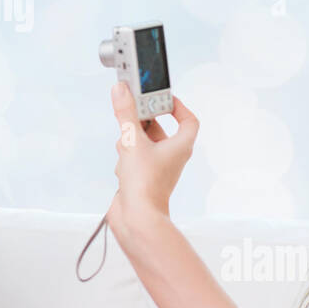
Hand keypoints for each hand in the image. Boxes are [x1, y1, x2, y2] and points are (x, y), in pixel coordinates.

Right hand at [106, 82, 198, 241]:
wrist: (137, 217)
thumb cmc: (144, 184)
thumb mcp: (132, 141)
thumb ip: (126, 113)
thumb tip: (122, 90)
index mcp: (180, 146)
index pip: (188, 120)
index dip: (177, 106)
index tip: (160, 98)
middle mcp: (171, 156)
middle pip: (160, 128)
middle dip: (143, 120)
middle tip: (132, 110)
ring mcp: (157, 168)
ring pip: (144, 142)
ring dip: (131, 138)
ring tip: (125, 139)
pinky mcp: (142, 177)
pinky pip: (134, 157)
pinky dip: (126, 154)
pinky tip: (120, 161)